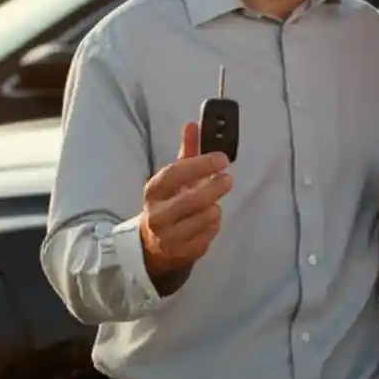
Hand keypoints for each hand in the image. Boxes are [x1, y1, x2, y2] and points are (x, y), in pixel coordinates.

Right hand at [140, 121, 233, 282]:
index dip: (200, 164)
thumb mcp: (173, 179)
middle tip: (228, 179)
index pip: (175, 174)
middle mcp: (157, 215)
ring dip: (214, 208)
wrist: (150, 245)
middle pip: (193, 200)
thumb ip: (185, 153)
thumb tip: (193, 124)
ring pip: (205, 218)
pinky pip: (209, 235)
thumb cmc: (167, 203)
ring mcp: (169, 237)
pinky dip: (213, 226)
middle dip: (214, 187)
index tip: (221, 159)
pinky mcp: (182, 254)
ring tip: (211, 204)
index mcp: (153, 191)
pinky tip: (206, 221)